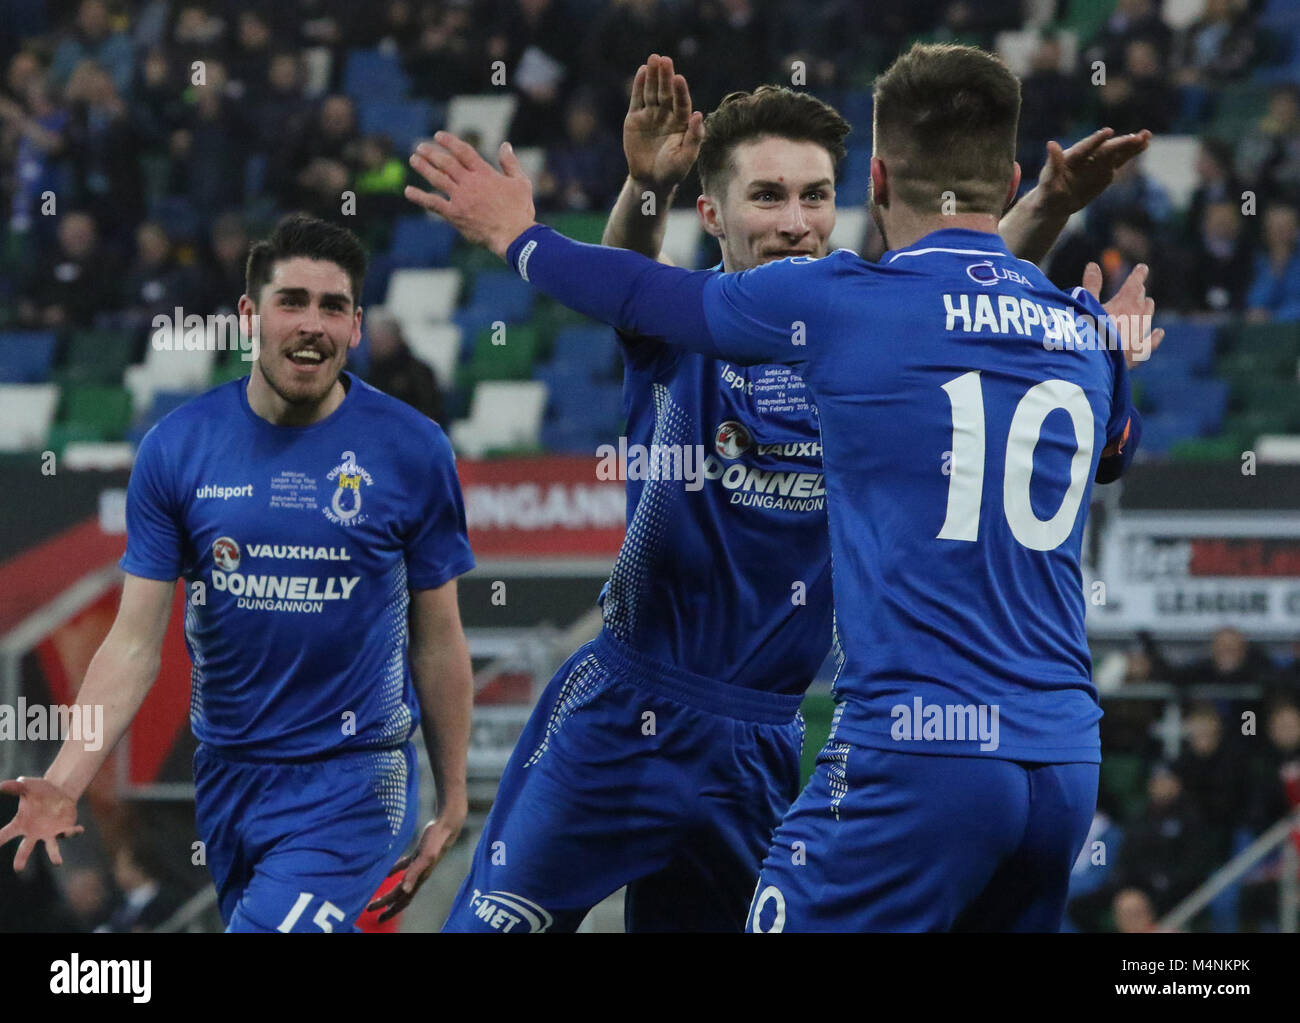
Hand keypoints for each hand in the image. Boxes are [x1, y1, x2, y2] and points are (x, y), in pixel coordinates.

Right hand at [0, 777, 83, 869]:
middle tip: (18, 868)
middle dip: (21, 858)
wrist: (59, 791)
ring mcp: (50, 833)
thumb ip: (14, 787)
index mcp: (20, 824)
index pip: (5, 834)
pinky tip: (79, 828)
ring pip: (52, 848)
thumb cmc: (38, 790)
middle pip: (26, 848)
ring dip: (54, 855)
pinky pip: (70, 832)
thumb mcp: (26, 786)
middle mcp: (34, 833)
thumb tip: (0, 786)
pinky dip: (73, 832)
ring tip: (57, 862)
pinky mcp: (65, 829)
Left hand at [365, 803, 466, 922]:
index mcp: (419, 878)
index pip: (403, 899)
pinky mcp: (417, 855)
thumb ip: (414, 873)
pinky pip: (404, 867)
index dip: (391, 909)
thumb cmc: (435, 842)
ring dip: (390, 892)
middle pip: (400, 894)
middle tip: (370, 909)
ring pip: (402, 884)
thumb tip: (404, 890)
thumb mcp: (424, 857)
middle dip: (386, 904)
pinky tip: (388, 873)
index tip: (379, 918)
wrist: (445, 827)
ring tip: (379, 899)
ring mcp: (418, 866)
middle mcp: (418, 875)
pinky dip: (394, 871)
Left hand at [406, 132, 535, 259]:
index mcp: (485, 173)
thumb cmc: (520, 211)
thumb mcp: (521, 182)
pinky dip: (419, 197)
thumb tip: (505, 145)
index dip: (450, 141)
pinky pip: (433, 203)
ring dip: (424, 168)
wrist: (514, 236)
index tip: (439, 135)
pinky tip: (408, 191)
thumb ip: (510, 163)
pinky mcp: (454, 215)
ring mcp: (460, 198)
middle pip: (446, 163)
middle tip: (420, 147)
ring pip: (437, 178)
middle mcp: (469, 183)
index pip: (463, 151)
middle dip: (432, 153)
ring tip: (413, 159)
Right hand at [623, 54, 703, 190]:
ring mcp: (651, 114)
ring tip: (653, 59)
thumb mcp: (686, 158)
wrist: (650, 180)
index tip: (679, 78)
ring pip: (652, 91)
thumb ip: (694, 137)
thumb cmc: (672, 171)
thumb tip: (698, 114)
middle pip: (666, 92)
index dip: (680, 91)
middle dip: (665, 76)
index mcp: (681, 122)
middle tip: (665, 59)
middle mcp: (667, 114)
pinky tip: (642, 71)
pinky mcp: (635, 118)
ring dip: (652, 75)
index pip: (682, 103)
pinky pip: (638, 99)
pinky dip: (639, 85)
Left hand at [1037, 128, 1151, 216]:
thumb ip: (1053, 163)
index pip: (1085, 148)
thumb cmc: (1049, 192)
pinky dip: (1132, 153)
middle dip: (1121, 143)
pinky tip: (1145, 145)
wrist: (1057, 203)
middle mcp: (1087, 156)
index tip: (1109, 131)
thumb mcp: (1048, 182)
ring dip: (1131, 144)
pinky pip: (1120, 161)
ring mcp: (1097, 163)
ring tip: (1146, 135)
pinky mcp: (1106, 170)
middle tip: (1137, 136)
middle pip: (1105, 149)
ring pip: (1116, 152)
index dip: (1096, 140)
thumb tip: (1051, 143)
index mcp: (1071, 157)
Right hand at [1082, 261, 1164, 368]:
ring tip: (1147, 303)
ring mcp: (1140, 334)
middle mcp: (1137, 316)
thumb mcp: (1084, 305)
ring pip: (1148, 317)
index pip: (1135, 283)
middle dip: (1139, 293)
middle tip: (1139, 288)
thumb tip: (1093, 265)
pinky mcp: (1139, 353)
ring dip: (1147, 309)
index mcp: (1125, 302)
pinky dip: (1155, 336)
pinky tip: (1159, 332)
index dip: (1138, 274)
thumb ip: (1090, 285)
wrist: (1094, 363)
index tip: (1143, 268)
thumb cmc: (1086, 331)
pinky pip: (1152, 341)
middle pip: (1141, 300)